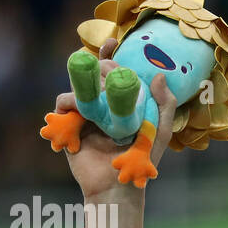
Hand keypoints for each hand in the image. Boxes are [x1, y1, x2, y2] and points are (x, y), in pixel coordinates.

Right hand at [46, 38, 178, 227]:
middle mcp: (103, 103)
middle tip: (110, 78)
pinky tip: (81, 113)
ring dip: (86, 86)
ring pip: (78, 85)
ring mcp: (84, 112)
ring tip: (99, 102)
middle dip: (102, 70)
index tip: (113, 42)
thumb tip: (159, 75)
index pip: (115, 71)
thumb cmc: (141, 161)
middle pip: (96, 73)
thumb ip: (164, 105)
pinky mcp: (67, 123)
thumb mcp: (158, 131)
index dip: (111, 54)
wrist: (117, 185)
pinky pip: (62, 103)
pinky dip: (69, 102)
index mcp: (122, 101)